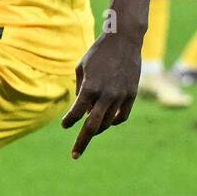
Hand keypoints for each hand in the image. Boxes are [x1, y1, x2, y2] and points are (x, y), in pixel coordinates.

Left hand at [62, 31, 140, 158]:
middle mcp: (106, 95)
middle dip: (82, 142)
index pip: (77, 113)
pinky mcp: (132, 95)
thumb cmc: (98, 52)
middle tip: (74, 155)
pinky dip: (113, 122)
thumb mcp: (82, 67)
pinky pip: (121, 116)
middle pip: (92, 126)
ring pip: (107, 123)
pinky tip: (107, 122)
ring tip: (89, 132)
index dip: (69, 121)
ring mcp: (121, 96)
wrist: (124, 40)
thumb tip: (81, 108)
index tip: (65, 125)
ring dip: (97, 129)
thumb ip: (80, 89)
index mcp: (90, 87)